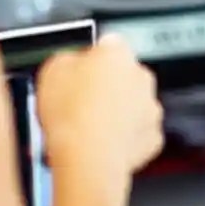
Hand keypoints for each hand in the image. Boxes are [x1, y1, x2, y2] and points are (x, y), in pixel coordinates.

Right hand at [37, 34, 164, 179]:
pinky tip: (101, 144)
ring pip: (132, 104)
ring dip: (115, 112)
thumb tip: (70, 61)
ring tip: (87, 128)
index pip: (107, 45)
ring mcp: (150, 107)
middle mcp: (141, 76)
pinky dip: (123, 138)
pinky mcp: (152, 137)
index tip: (77, 73)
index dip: (89, 59)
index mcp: (118, 53)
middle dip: (104, 87)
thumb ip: (67, 58)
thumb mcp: (51, 70)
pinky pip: (137, 133)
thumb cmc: (69, 116)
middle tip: (78, 104)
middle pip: (122, 76)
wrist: (87, 159)